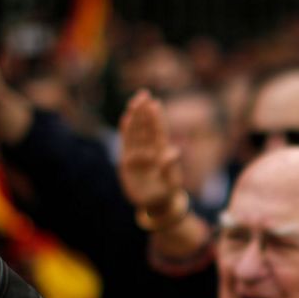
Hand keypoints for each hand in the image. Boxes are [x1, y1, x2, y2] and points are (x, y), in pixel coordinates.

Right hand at [118, 89, 183, 213]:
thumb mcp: (172, 182)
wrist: (156, 203)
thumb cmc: (167, 190)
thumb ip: (171, 168)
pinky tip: (125, 120)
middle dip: (144, 112)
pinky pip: (126, 144)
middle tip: (143, 94)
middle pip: (145, 127)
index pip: (158, 131)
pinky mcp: (127, 162)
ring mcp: (138, 154)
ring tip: (134, 103)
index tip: (154, 103)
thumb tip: (173, 152)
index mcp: (162, 152)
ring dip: (134, 118)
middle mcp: (150, 149)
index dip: (156, 117)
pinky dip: (125, 132)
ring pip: (135, 132)